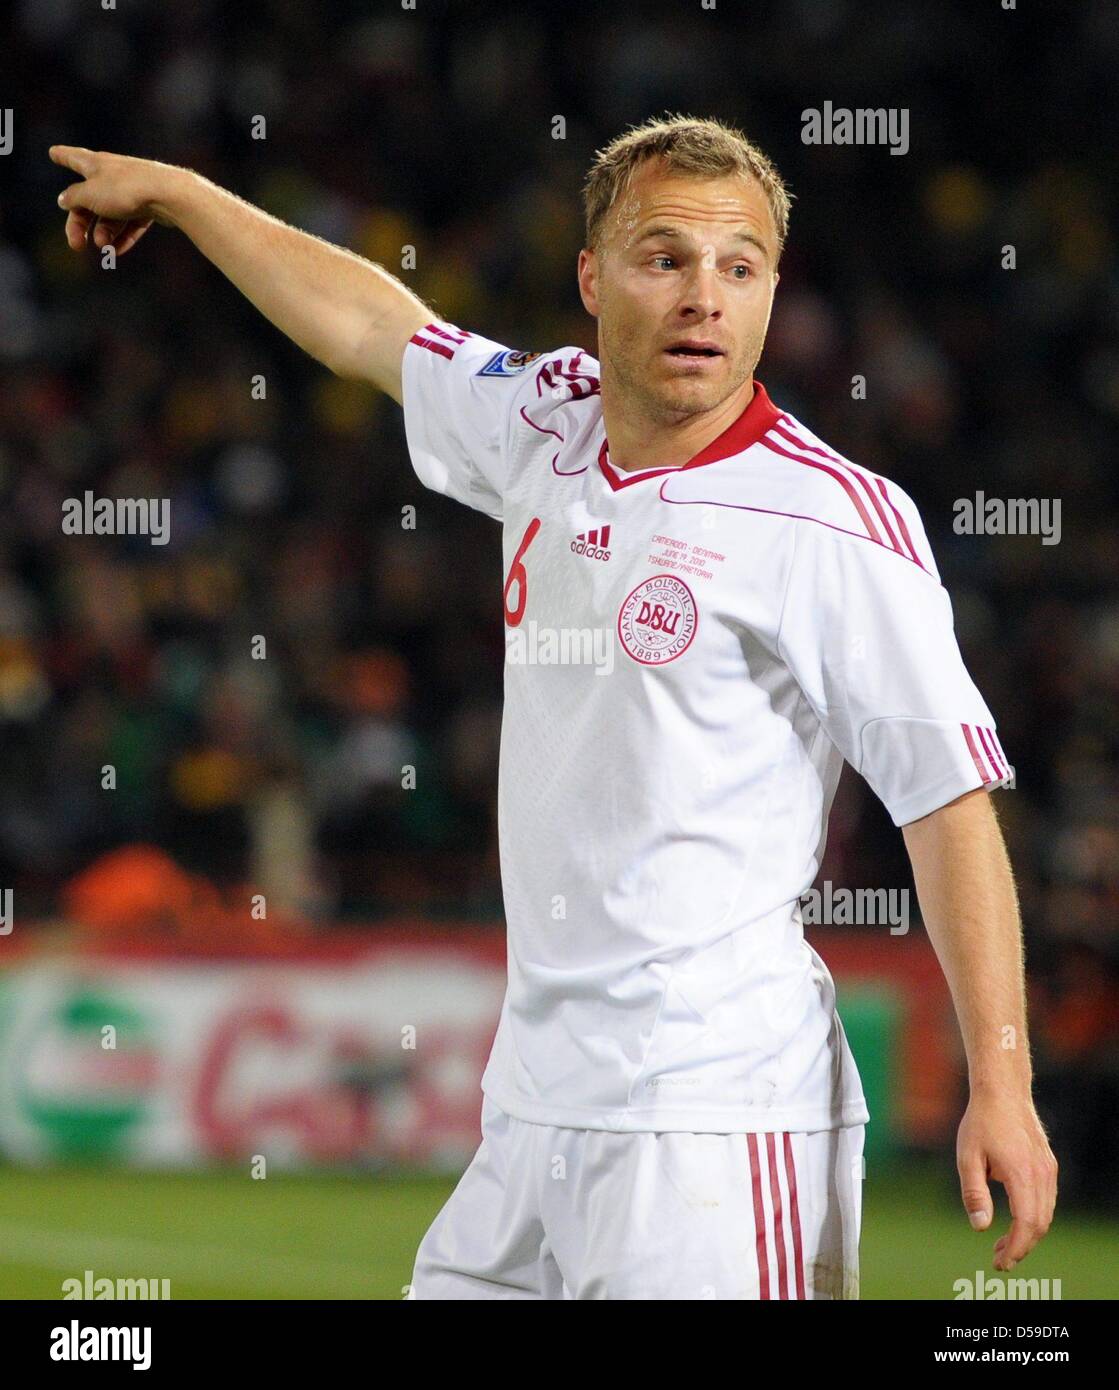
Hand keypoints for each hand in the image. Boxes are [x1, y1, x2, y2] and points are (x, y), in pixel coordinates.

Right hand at [49, 145, 180, 255]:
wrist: (169, 195)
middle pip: (89, 199)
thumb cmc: (126, 189)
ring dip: (104, 233)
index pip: (73, 158)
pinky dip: (123, 238)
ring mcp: (132, 191)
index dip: (62, 156)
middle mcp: (113, 174)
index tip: (53, 152)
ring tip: (103, 246)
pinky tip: (117, 251)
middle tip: (75, 245)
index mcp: (95, 164)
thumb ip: (74, 197)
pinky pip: (132, 224)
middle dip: (79, 223)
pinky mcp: (150, 206)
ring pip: (111, 215)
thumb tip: (64, 200)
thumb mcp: (90, 194)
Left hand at [957, 1090, 1057, 1270]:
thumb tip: (980, 1227)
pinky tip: (1016, 1220)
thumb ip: (974, 1193)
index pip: (1026, 1224)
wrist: (1003, 1091)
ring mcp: (1048, 1169)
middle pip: (1039, 1224)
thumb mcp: (967, 1156)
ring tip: (1002, 1245)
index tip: (1001, 1263)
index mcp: (1022, 1174)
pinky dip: (1034, 1217)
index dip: (1015, 1248)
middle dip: (1020, 1247)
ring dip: (1028, 1234)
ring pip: (1045, 1214)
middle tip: (998, 1259)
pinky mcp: (1048, 1165)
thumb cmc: (981, 1122)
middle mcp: (1041, 1174)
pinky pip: (1046, 1200)